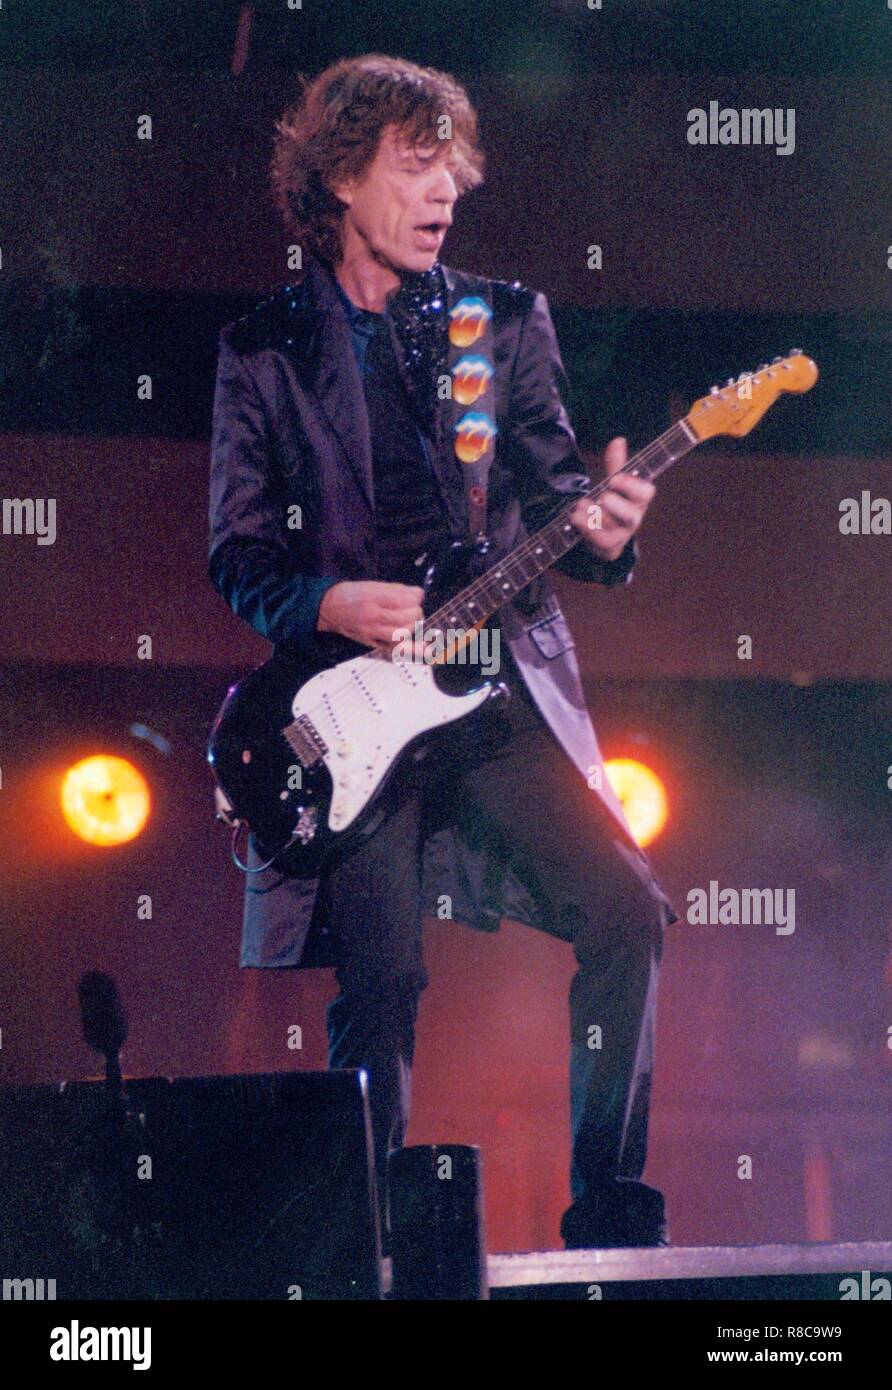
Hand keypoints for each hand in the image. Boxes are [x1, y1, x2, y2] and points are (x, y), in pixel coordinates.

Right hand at [317, 580, 424, 651]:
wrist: (327, 609)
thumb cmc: (350, 594)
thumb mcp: (370, 585)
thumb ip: (395, 590)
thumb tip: (417, 594)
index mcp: (372, 598)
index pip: (403, 599)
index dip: (417, 596)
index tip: (418, 594)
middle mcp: (371, 617)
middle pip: (404, 618)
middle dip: (416, 611)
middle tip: (415, 607)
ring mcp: (370, 632)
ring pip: (401, 634)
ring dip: (413, 626)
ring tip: (413, 619)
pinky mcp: (370, 642)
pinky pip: (393, 648)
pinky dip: (410, 648)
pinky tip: (425, 648)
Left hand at [570, 436, 654, 561]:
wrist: (605, 536)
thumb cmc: (613, 506)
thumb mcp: (614, 484)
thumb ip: (615, 465)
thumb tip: (618, 441)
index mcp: (638, 500)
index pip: (645, 493)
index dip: (631, 486)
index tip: (614, 479)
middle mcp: (633, 519)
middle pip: (631, 515)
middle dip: (615, 505)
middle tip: (602, 496)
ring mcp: (621, 535)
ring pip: (610, 527)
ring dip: (593, 514)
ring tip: (581, 505)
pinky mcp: (608, 546)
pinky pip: (598, 540)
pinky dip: (585, 527)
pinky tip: (575, 517)